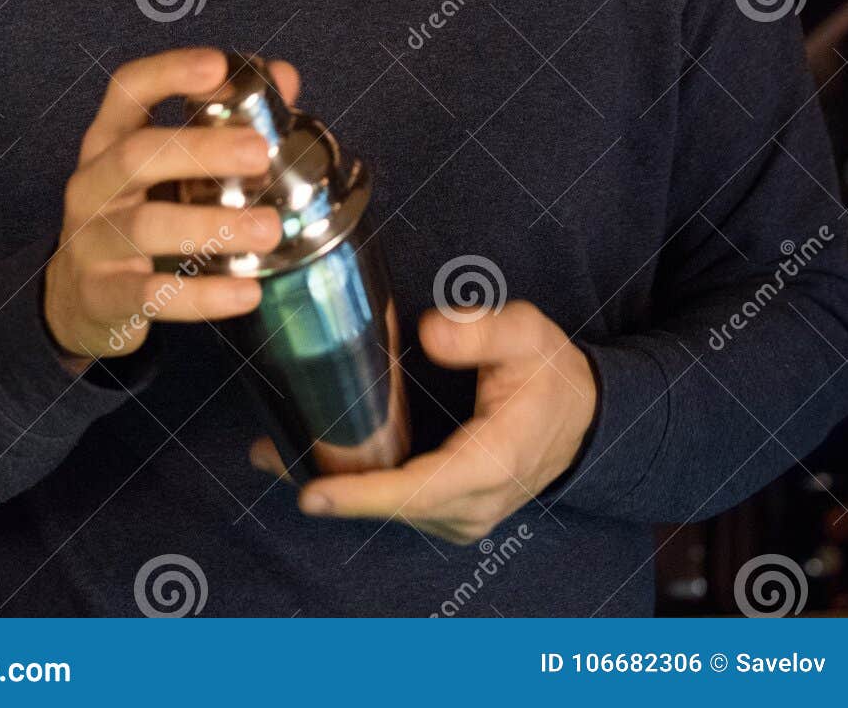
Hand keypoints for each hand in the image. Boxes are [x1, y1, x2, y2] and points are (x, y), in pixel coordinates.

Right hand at [44, 47, 297, 367]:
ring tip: (268, 229)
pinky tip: (247, 292)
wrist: (76, 299)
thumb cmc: (136, 213)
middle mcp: (93, 182)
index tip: (218, 65)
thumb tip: (283, 76)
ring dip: (211, 225)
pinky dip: (202, 295)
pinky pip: (150, 294)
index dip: (169, 71)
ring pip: (145, 226)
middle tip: (260, 153)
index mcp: (109, 139)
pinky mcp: (101, 294)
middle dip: (200, 149)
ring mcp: (91, 239)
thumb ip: (223, 118)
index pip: (127, 90)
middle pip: (137, 154)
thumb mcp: (167, 166)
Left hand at [252, 299, 596, 543]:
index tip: (312, 492)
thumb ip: (482, 331)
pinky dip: (356, 488)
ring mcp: (463, 515)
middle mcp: (475, 503)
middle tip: (265, 454)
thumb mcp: (527, 335)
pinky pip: (396, 505)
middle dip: (330, 486)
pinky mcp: (450, 512)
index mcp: (493, 462)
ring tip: (274, 455)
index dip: (364, 495)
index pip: (420, 489)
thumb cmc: (550, 373)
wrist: (582, 416)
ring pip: (389, 510)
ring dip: (336, 487)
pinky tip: (312, 463)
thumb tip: (429, 333)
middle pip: (392, 505)